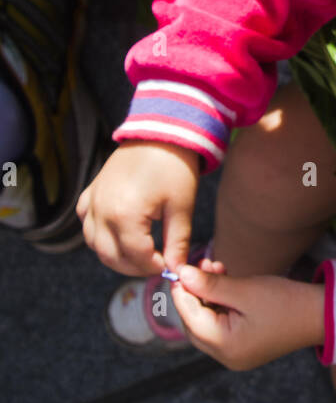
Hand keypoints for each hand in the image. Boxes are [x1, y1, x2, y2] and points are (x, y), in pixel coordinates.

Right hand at [76, 141, 199, 276]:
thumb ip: (177, 243)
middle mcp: (102, 211)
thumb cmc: (174, 167)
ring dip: (116, 255)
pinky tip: (118, 235)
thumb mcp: (181, 207)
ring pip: (95, 245)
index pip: (136, 257)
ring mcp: (93, 201)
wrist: (160, 133)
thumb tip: (177, 270)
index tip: (169, 265)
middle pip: (111, 256)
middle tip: (156, 264)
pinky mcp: (91, 193)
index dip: (154, 266)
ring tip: (141, 254)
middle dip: (135, 267)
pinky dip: (99, 235)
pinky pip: (87, 224)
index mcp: (125, 215)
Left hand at [168, 258, 324, 370]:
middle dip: (195, 294)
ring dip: (208, 297)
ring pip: (207, 323)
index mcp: (226, 346)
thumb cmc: (286, 302)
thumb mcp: (245, 290)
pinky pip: (221, 326)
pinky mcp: (245, 347)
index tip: (180, 267)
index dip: (181, 291)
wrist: (322, 315)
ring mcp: (236, 355)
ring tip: (218, 269)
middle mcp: (227, 357)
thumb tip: (181, 274)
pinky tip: (227, 285)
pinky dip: (220, 305)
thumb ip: (210, 284)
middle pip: (194, 323)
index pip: (190, 317)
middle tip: (202, 266)